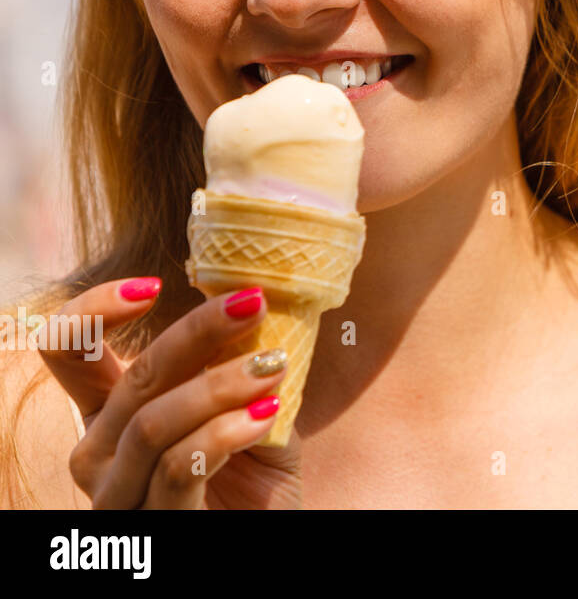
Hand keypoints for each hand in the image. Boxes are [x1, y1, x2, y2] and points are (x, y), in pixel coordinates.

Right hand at [38, 278, 303, 507]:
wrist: (268, 530)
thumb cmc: (256, 468)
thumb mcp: (244, 402)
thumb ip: (235, 358)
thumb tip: (253, 294)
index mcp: (110, 413)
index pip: (66, 351)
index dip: (92, 310)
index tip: (154, 285)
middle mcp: (99, 453)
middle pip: (135, 377)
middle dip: (199, 331)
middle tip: (254, 303)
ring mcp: (118, 495)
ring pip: (153, 423)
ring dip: (220, 385)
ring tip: (274, 367)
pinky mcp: (154, 527)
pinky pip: (176, 467)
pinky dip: (225, 433)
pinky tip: (266, 414)